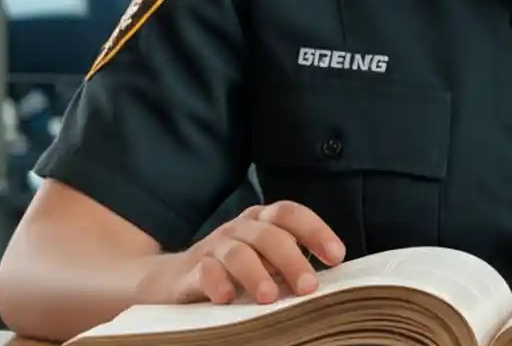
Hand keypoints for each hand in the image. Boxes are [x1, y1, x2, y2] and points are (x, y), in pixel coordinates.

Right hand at [140, 201, 346, 305]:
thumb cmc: (236, 271)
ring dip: (256, 274)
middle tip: (308, 287)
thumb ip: (292, 265)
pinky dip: (217, 283)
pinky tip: (228, 298)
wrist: (175, 280)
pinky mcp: (191, 270)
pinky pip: (205, 271)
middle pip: (269, 235)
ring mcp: (214, 247)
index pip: (291, 214)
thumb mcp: (266, 261)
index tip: (336, 256)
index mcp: (263, 220)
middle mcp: (240, 228)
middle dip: (292, 260)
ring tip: (269, 298)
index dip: (316, 231)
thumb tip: (330, 283)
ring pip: (238, 253)